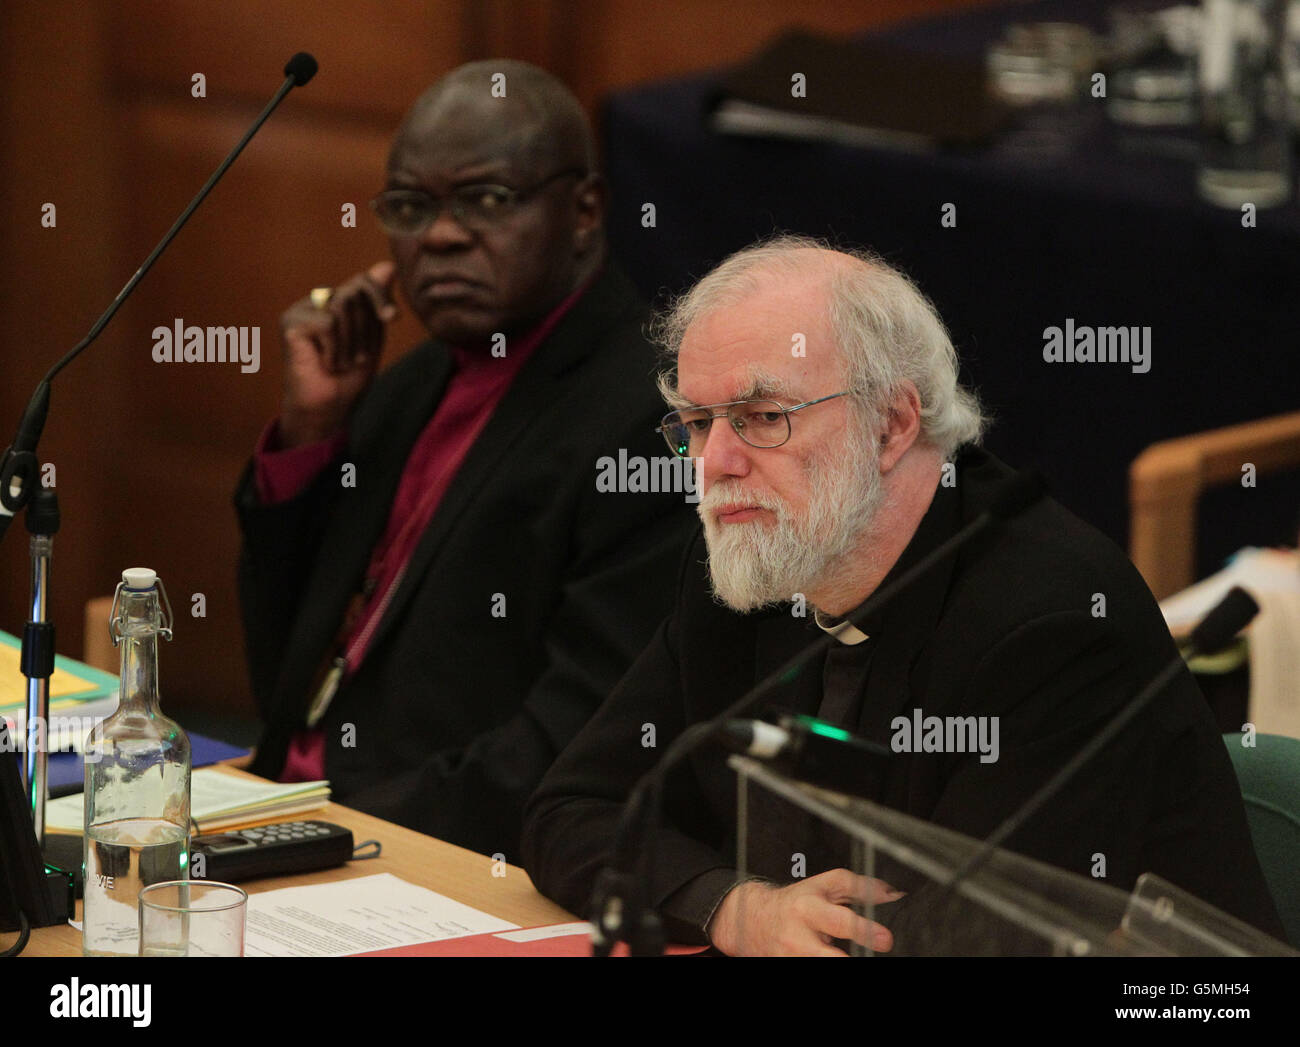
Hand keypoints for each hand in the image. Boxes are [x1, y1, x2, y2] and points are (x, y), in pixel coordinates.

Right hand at [278, 260, 397, 447]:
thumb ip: (378, 303)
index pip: (364, 281)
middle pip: (355, 293)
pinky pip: (328, 323)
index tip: (392, 318)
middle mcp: (319, 300)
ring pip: (342, 307)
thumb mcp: (373, 337)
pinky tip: (324, 362)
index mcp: (339, 301)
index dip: (380, 298)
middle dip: (365, 329)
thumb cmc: (350, 377)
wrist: (328, 408)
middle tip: (355, 357)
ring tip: (339, 362)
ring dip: (350, 343)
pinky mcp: (291, 321)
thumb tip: (387, 266)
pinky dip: (334, 349)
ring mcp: (302, 309)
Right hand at [707, 869, 902, 955]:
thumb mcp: (824, 887)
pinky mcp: (788, 965)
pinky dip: (828, 962)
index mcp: (808, 908)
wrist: (757, 920)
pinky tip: (837, 955)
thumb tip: (892, 894)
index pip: (840, 919)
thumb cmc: (798, 902)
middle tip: (880, 946)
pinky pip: (813, 967)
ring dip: (841, 959)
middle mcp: (798, 935)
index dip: (864, 930)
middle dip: (856, 950)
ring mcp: (793, 956)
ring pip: (824, 963)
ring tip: (854, 954)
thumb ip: (858, 888)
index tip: (885, 939)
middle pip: (831, 953)